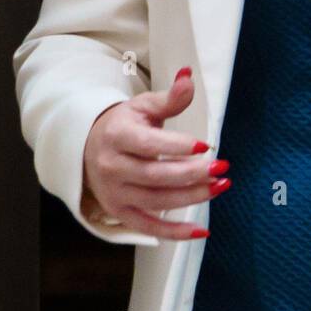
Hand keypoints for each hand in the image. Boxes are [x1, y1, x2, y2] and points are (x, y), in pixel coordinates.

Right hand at [80, 69, 230, 240]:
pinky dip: (176, 232)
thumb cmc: (123, 124)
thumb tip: (188, 78)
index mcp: (117, 136)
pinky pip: (150, 227)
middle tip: (221, 167)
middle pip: (156, 175)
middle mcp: (112, 167)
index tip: (204, 146)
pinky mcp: (121, 213)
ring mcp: (115, 194)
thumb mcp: (142, 106)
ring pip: (157, 201)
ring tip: (220, 186)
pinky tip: (201, 230)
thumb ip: (169, 98)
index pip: (149, 144)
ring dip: (192, 197)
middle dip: (192, 174)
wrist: (88, 147)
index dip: (177, 146)